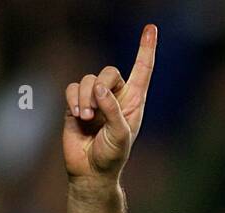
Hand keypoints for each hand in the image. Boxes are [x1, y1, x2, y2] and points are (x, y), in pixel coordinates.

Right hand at [62, 24, 157, 181]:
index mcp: (134, 102)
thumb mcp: (120, 135)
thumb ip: (113, 110)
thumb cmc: (112, 156)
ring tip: (87, 118)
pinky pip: (72, 88)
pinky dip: (74, 99)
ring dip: (86, 98)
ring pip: (88, 80)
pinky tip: (78, 115)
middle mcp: (116, 97)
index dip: (146, 49)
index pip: (142, 70)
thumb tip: (99, 88)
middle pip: (109, 71)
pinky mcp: (77, 104)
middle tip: (96, 111)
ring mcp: (96, 100)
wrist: (91, 171)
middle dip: (101, 85)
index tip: (151, 28)